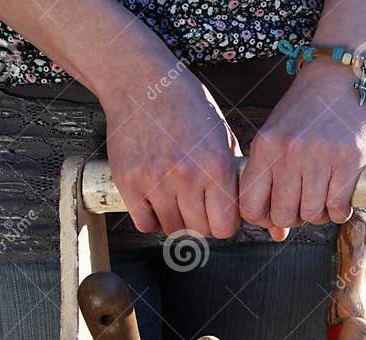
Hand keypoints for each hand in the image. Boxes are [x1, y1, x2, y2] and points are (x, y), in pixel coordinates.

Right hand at [102, 72, 241, 237]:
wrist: (142, 83)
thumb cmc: (186, 106)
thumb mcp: (222, 136)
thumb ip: (229, 174)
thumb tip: (237, 209)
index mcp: (216, 167)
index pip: (226, 226)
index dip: (224, 223)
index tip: (220, 213)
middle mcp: (187, 176)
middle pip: (201, 230)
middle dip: (203, 222)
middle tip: (198, 206)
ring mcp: (155, 180)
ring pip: (174, 229)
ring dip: (178, 221)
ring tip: (178, 202)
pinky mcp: (129, 181)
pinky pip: (144, 223)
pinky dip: (152, 219)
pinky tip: (157, 202)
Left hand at [239, 59, 365, 240]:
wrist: (341, 78)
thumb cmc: (306, 112)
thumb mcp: (278, 138)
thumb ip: (271, 182)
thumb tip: (276, 236)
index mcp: (265, 146)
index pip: (251, 207)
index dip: (263, 219)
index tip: (275, 212)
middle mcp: (289, 153)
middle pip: (284, 216)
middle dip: (294, 217)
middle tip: (303, 203)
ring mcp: (320, 157)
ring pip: (313, 215)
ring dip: (319, 214)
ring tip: (324, 197)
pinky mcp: (349, 161)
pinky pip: (339, 208)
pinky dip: (340, 211)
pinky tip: (341, 196)